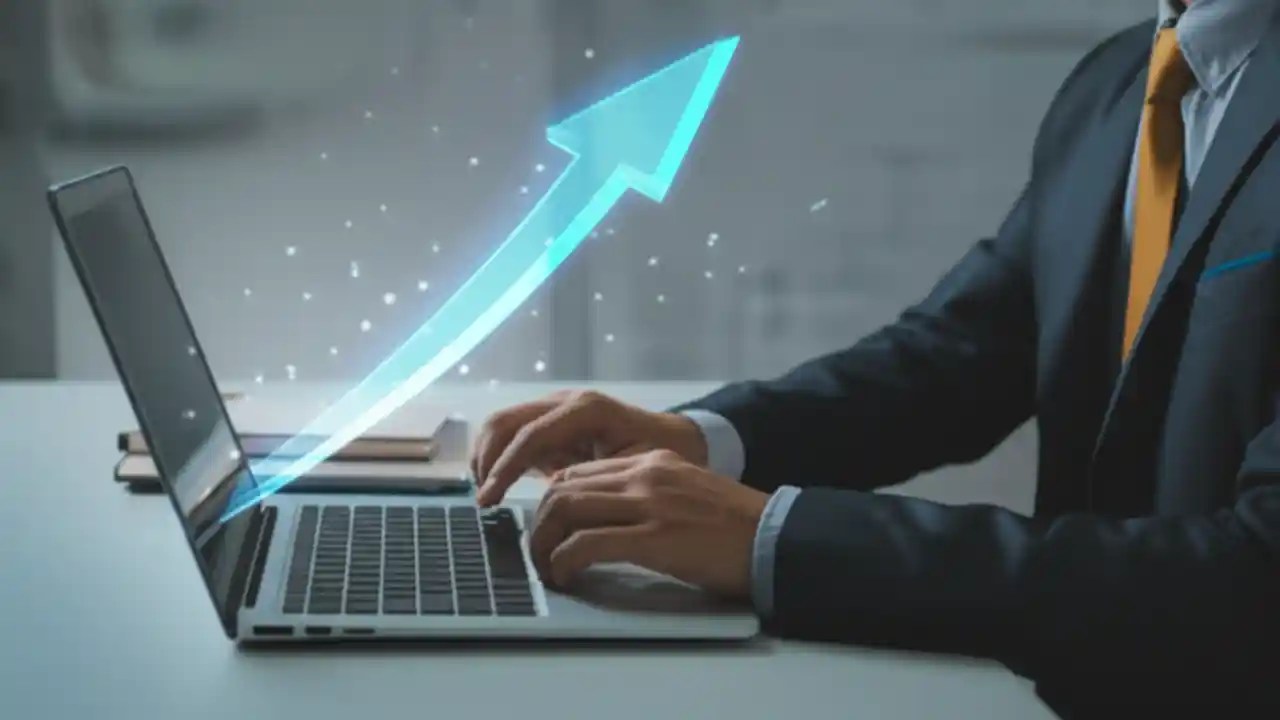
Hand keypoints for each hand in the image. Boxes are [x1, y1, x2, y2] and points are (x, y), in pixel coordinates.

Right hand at [471, 390, 708, 505]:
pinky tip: (495, 489)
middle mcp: (565, 402)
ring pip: (501, 425)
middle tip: (483, 501)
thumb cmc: (664, 456)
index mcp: (587, 409)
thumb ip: (596, 477)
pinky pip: (511, 436)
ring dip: (486, 459)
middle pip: (505, 421)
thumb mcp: (636, 468)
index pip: (531, 434)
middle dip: (487, 460)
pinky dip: (496, 459)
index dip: (506, 467)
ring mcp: (554, 411)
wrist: (678, 441)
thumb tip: (556, 498)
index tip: (490, 500)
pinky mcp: (549, 427)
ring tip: (486, 497)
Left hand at [529, 449, 767, 597]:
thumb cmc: (735, 528)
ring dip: (545, 544)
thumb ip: (645, 498)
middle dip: (540, 525)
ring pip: (566, 510)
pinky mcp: (655, 537)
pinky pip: (587, 543)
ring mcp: (649, 503)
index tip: (548, 531)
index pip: (579, 472)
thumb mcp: (685, 495)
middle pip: (563, 489)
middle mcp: (645, 474)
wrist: (775, 537)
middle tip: (540, 556)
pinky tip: (567, 577)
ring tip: (549, 570)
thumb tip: (601, 522)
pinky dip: (565, 561)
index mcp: (651, 461)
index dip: (553, 503)